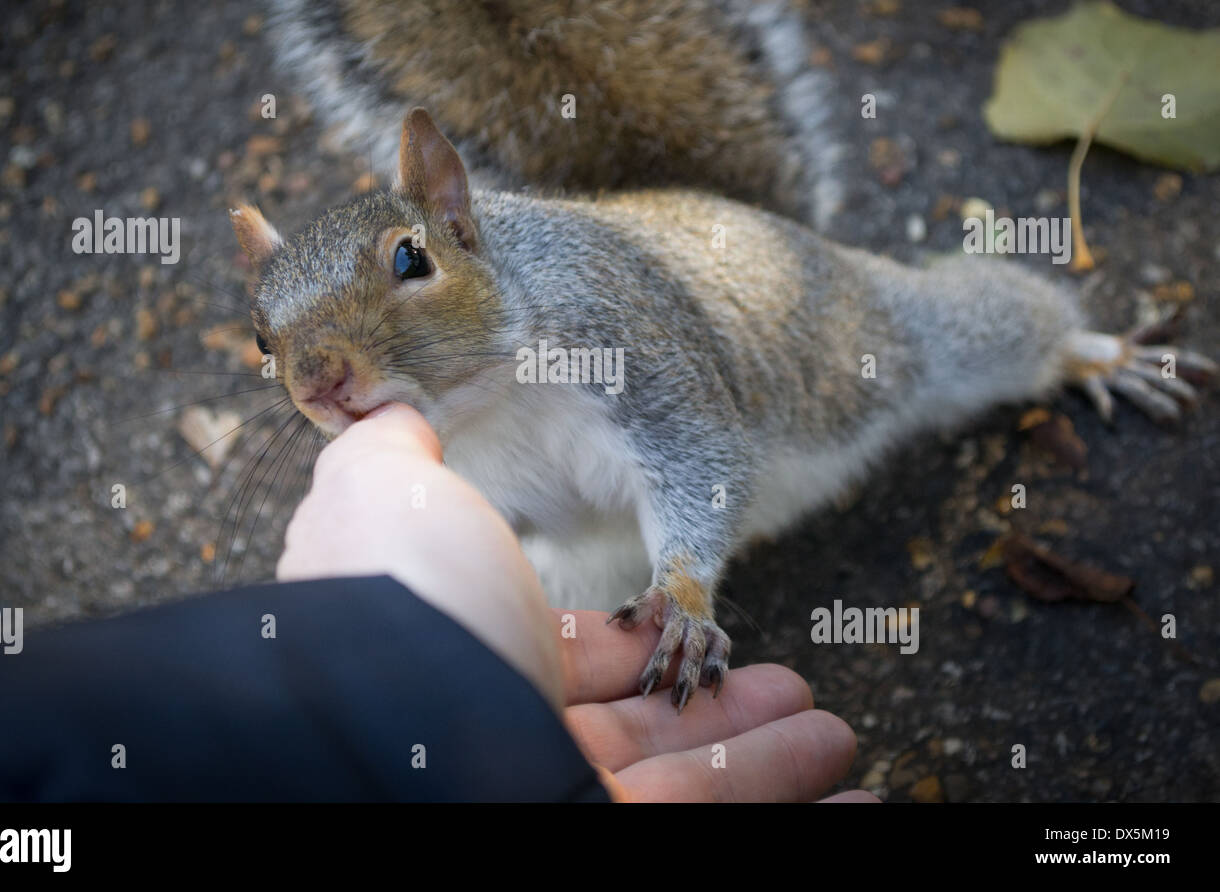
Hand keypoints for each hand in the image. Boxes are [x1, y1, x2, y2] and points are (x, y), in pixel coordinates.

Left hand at [279, 403, 873, 801]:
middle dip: (722, 708)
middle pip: (641, 731)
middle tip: (792, 687)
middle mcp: (503, 739)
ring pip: (689, 782)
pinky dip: (790, 806)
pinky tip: (856, 788)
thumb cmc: (400, 604)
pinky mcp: (602, 834)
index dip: (639, 643)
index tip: (691, 625)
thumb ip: (390, 453)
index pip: (569, 662)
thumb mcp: (386, 494)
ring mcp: (550, 795)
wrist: (393, 736)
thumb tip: (392, 407)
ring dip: (771, 758)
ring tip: (837, 732)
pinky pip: (715, 827)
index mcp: (469, 661)